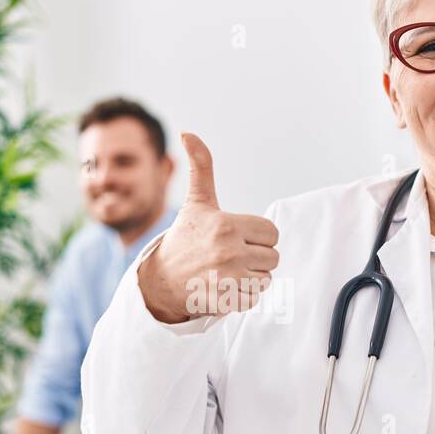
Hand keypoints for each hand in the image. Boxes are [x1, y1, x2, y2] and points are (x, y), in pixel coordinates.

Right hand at [137, 132, 279, 323]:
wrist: (161, 279)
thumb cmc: (185, 237)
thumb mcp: (196, 202)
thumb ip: (201, 167)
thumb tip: (188, 133)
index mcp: (227, 225)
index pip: (272, 233)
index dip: (259, 236)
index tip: (238, 238)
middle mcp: (228, 252)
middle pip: (273, 257)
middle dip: (256, 258)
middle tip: (231, 256)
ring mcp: (227, 279)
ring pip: (266, 279)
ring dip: (251, 278)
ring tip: (227, 271)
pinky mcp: (225, 301)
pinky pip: (254, 299)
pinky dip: (242, 296)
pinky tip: (223, 286)